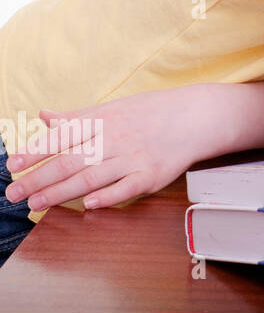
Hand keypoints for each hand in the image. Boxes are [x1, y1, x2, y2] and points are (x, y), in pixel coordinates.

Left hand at [3, 87, 222, 211]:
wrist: (196, 117)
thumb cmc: (151, 112)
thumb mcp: (114, 107)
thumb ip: (78, 117)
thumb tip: (44, 116)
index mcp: (104, 120)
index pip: (63, 137)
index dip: (36, 151)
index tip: (14, 164)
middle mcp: (116, 138)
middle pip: (71, 161)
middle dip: (39, 178)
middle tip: (14, 193)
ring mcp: (134, 157)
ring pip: (92, 177)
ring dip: (61, 192)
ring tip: (36, 204)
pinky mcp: (152, 174)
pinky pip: (127, 188)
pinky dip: (108, 196)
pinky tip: (90, 205)